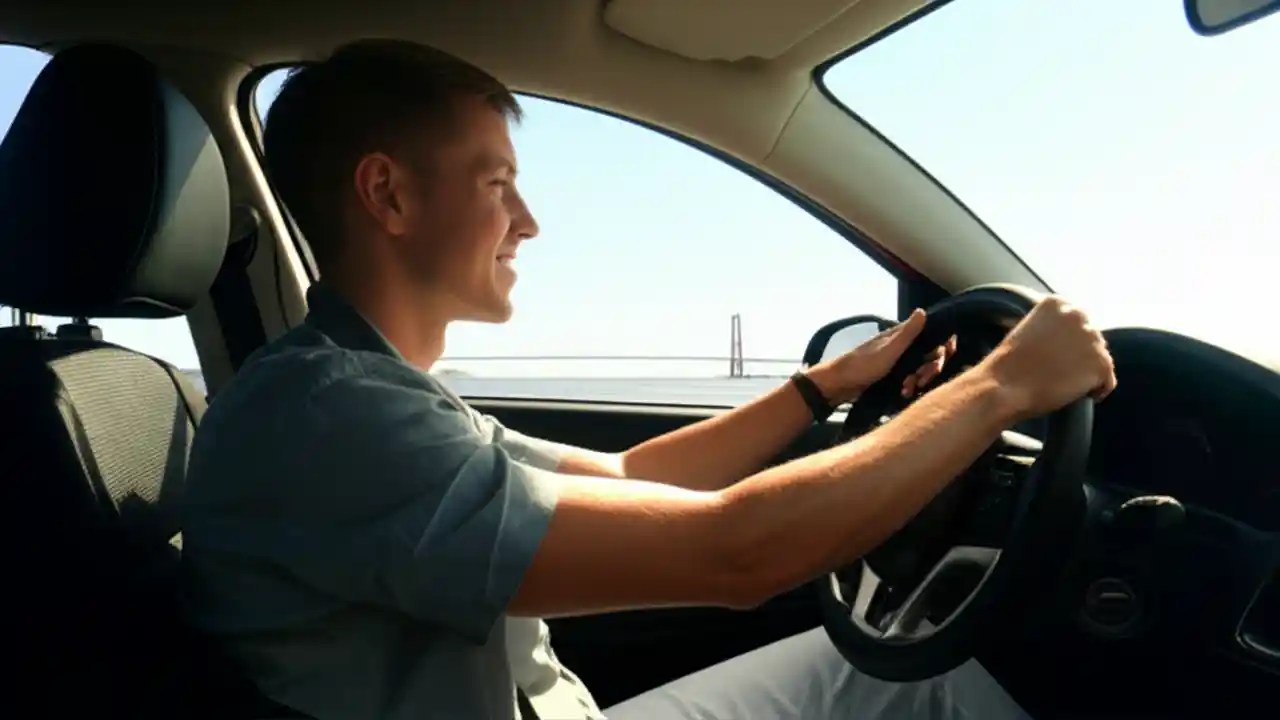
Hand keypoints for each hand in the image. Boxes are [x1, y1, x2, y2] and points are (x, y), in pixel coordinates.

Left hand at [806, 309, 957, 404]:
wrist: (838, 385)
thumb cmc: (862, 365)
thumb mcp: (888, 350)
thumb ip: (907, 333)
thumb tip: (922, 311)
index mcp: (901, 336)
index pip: (932, 335)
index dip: (942, 346)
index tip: (941, 359)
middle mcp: (901, 346)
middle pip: (929, 355)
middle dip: (929, 369)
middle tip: (921, 379)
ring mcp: (897, 361)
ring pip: (920, 368)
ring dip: (919, 379)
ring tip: (909, 388)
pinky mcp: (892, 375)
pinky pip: (909, 379)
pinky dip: (909, 386)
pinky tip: (903, 392)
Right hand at [979, 296, 1116, 419]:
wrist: (1004, 387)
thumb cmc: (1008, 366)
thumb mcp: (1027, 331)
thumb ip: (1052, 328)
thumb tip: (1069, 342)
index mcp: (1058, 303)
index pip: (1077, 323)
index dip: (1067, 344)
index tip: (1052, 357)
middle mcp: (1079, 315)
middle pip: (1092, 340)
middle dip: (1080, 356)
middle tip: (1058, 373)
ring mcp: (1092, 339)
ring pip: (1100, 360)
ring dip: (1085, 374)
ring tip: (1062, 384)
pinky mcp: (1101, 363)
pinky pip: (1107, 382)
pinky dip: (1095, 391)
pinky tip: (1073, 394)